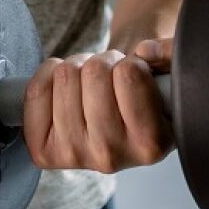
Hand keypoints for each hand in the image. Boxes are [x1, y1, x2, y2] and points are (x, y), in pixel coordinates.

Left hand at [22, 39, 174, 172]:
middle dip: (104, 63)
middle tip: (112, 78)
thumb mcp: (169, 71)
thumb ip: (172, 53)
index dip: (132, 62)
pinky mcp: (45, 152)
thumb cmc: (144, 92)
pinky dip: (48, 75)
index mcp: (151, 143)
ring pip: (66, 75)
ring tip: (92, 85)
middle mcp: (113, 157)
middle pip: (94, 72)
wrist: (115, 118)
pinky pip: (36, 92)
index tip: (136, 76)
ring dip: (79, 67)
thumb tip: (145, 51)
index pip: (130, 75)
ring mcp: (75, 156)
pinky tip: (66, 88)